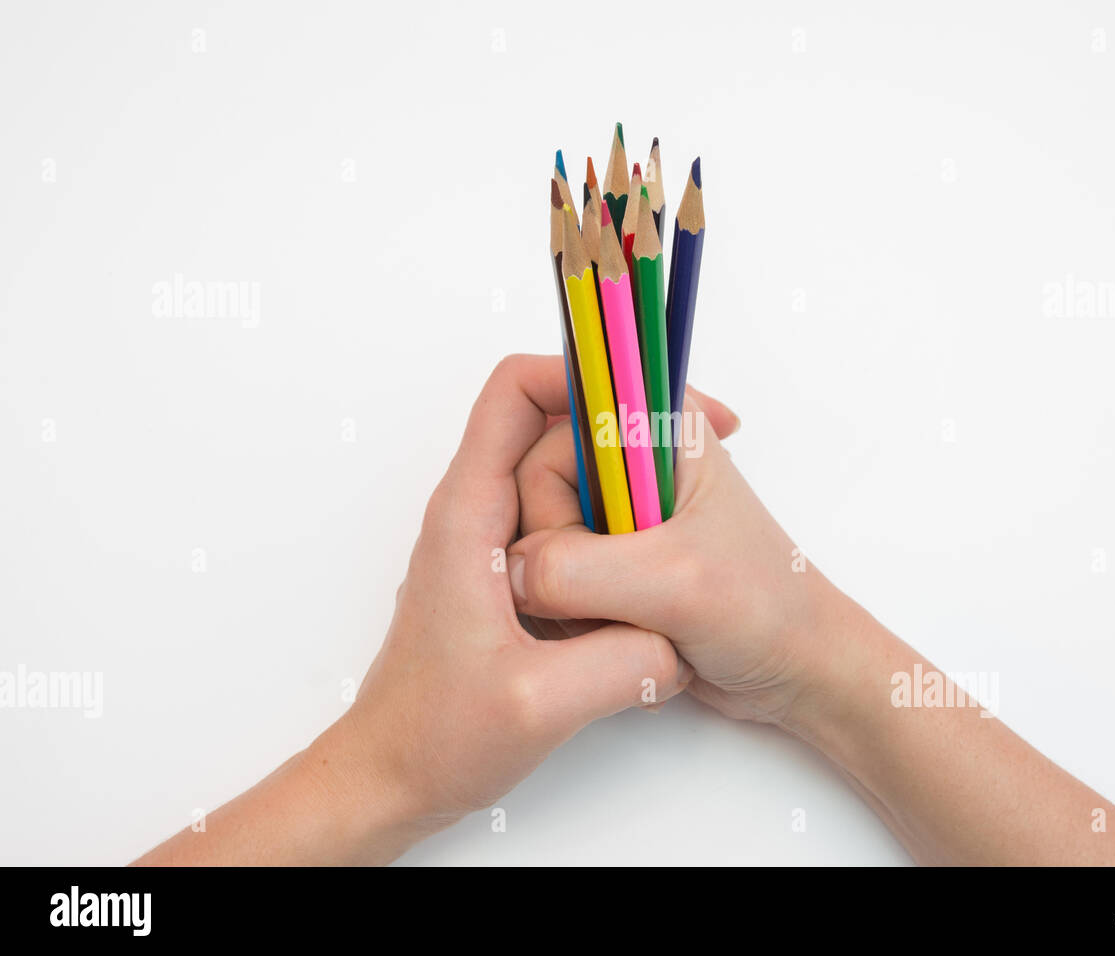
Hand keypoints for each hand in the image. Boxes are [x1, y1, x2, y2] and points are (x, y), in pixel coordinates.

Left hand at [137, 355, 698, 864]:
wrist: (392, 778)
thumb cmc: (434, 736)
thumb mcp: (540, 704)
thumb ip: (620, 661)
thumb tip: (678, 635)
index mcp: (469, 514)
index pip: (519, 390)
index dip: (589, 376)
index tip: (652, 405)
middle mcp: (479, 514)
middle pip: (556, 430)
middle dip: (621, 446)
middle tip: (677, 490)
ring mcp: (497, 544)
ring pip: (570, 481)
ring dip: (621, 499)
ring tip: (665, 547)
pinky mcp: (516, 576)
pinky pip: (573, 528)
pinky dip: (613, 538)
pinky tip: (642, 586)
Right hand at [506, 387, 853, 729]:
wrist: (794, 669)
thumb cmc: (765, 609)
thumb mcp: (673, 583)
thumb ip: (581, 568)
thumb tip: (509, 572)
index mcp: (654, 427)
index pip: (554, 414)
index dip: (547, 476)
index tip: (574, 540)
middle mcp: (628, 462)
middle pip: (532, 483)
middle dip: (555, 551)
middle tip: (609, 596)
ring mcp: (614, 515)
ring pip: (534, 538)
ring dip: (562, 593)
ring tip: (623, 623)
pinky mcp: (605, 563)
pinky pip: (549, 579)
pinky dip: (569, 614)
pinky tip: (614, 638)